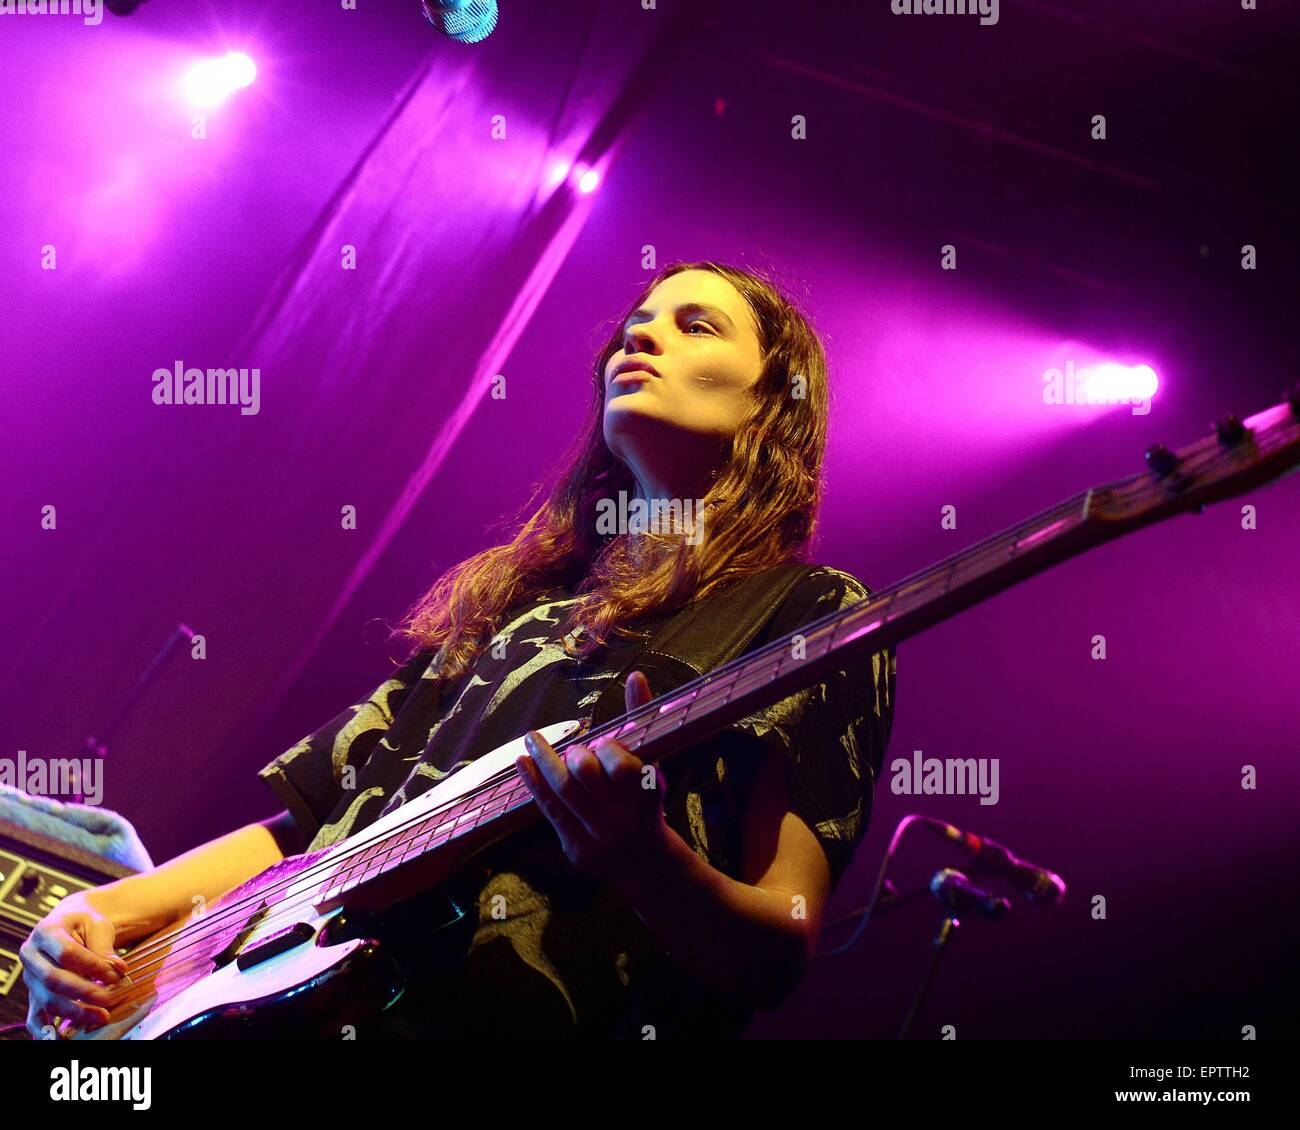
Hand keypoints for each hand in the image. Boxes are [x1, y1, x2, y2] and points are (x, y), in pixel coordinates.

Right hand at [20, 894, 131, 1038]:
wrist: (70, 923)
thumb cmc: (86, 923)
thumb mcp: (98, 925)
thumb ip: (104, 948)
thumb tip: (118, 970)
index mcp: (46, 931)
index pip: (67, 953)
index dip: (92, 966)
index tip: (117, 974)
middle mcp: (31, 955)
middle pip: (54, 979)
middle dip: (85, 992)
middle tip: (111, 998)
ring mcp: (30, 977)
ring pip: (47, 999)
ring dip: (74, 1011)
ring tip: (102, 1016)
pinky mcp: (33, 994)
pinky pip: (34, 1017)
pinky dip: (45, 1031)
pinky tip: (61, 1039)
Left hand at [515, 670, 670, 886]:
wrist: (645, 863)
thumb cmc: (645, 800)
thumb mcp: (652, 762)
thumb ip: (641, 719)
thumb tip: (634, 676)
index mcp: (647, 793)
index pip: (623, 766)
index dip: (609, 750)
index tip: (603, 740)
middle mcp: (624, 818)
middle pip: (586, 777)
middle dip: (574, 756)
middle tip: (572, 747)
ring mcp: (598, 836)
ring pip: (563, 792)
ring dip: (543, 761)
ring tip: (531, 739)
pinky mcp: (577, 849)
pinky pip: (550, 811)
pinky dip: (533, 784)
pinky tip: (522, 763)